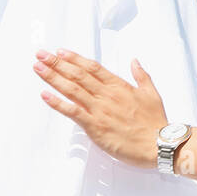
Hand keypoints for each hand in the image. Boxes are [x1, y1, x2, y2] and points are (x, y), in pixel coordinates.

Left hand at [33, 49, 166, 168]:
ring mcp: (100, 110)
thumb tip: (134, 60)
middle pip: (78, 75)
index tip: (60, 51)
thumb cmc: (155, 121)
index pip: (93, 68)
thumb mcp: (152, 93)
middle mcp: (107, 95)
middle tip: (41, 54)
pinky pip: (73, 112)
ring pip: (72, 89)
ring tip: (38, 68)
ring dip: (53, 77)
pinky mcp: (95, 126)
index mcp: (120, 86)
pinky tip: (45, 95)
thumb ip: (141, 76)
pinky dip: (58, 103)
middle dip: (57, 63)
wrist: (158, 144)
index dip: (75, 58)